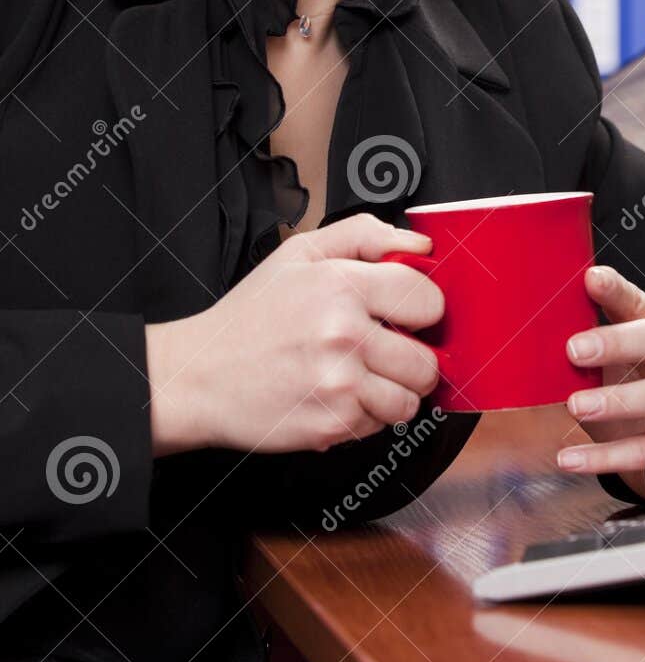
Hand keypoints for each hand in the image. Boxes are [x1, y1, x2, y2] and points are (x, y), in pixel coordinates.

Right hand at [145, 213, 442, 456]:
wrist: (200, 375)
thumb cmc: (251, 315)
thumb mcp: (300, 254)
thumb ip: (364, 236)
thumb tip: (419, 246)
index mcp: (341, 286)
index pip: (428, 301)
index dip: (423, 309)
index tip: (409, 315)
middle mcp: (343, 335)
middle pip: (426, 361)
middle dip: (413, 358)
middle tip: (385, 351)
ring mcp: (339, 384)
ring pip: (410, 400)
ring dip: (394, 392)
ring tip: (361, 376)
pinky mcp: (331, 425)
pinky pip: (380, 425)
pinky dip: (366, 415)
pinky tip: (337, 395)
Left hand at [557, 264, 644, 502]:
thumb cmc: (632, 388)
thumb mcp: (612, 360)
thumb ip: (584, 339)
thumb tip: (527, 323)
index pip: (639, 303)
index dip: (617, 290)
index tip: (591, 278)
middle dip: (617, 342)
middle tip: (573, 349)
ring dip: (618, 400)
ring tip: (575, 407)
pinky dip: (608, 457)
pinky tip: (570, 459)